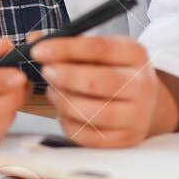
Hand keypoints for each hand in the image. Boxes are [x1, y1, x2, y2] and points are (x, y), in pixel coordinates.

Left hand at [28, 33, 178, 147]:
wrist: (144, 102)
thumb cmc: (112, 71)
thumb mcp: (99, 51)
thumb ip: (67, 44)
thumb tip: (34, 39)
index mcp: (135, 54)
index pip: (100, 48)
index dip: (66, 49)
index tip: (39, 50)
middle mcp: (142, 85)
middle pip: (97, 81)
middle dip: (64, 76)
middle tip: (45, 72)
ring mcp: (136, 115)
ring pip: (92, 112)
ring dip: (63, 101)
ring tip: (53, 92)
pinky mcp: (126, 139)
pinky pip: (89, 135)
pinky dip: (69, 123)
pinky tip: (63, 112)